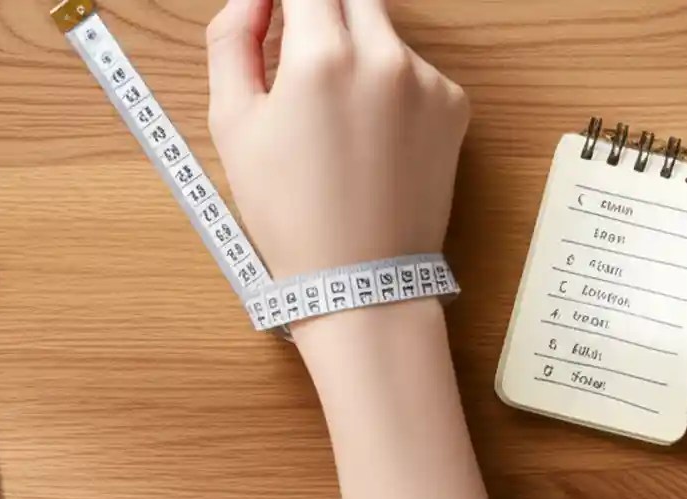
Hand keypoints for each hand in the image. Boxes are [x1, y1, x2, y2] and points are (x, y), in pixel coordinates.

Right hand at [206, 0, 469, 279]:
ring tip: (331, 117)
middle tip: (296, 57)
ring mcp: (427, 79)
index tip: (270, 13)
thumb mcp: (232, 126)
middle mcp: (384, 55)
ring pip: (381, 29)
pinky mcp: (454, 105)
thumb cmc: (289, 214)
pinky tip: (367, 138)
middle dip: (318, 10)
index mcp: (322, 55)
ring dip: (352, 47)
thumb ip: (231, 41)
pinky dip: (386, 85)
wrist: (360, 283)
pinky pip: (412, 70)